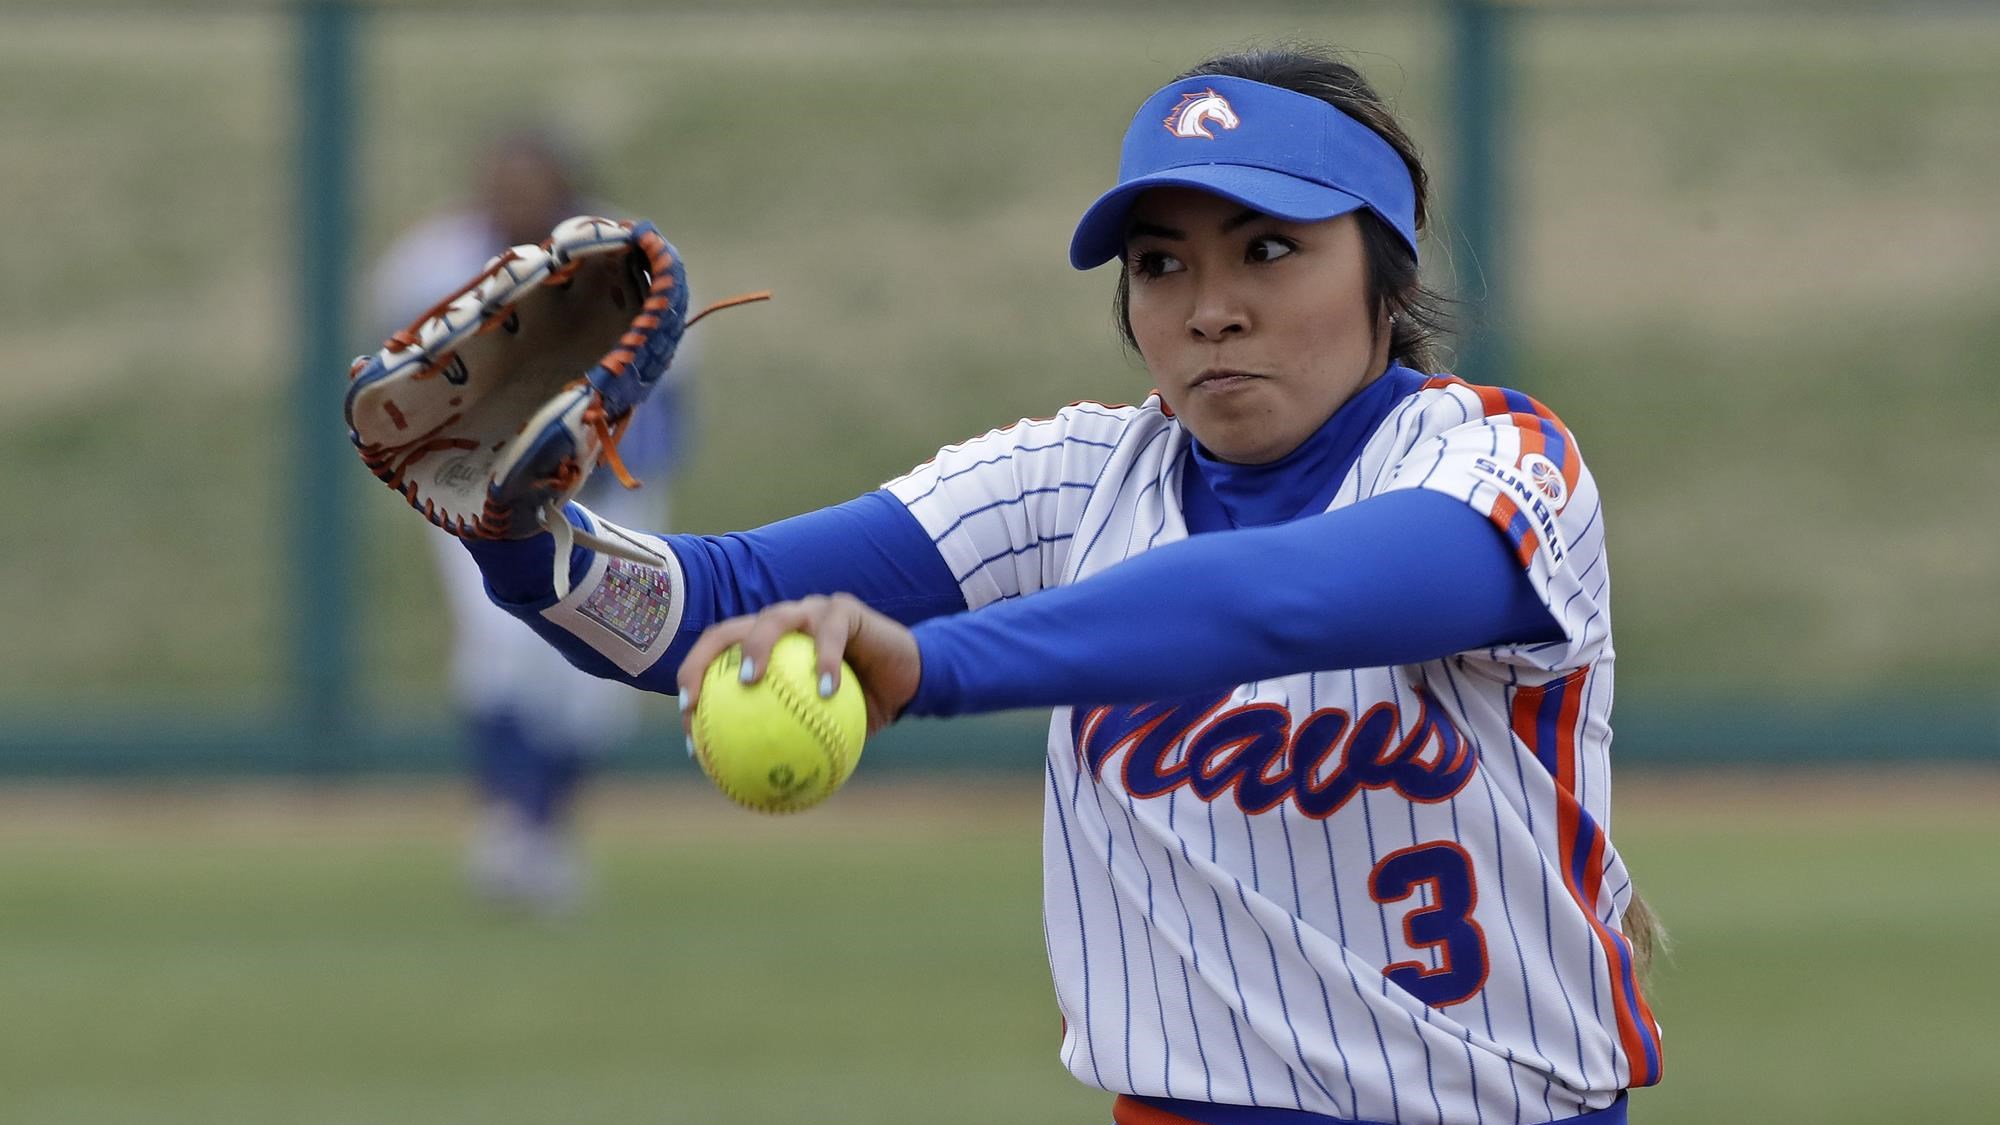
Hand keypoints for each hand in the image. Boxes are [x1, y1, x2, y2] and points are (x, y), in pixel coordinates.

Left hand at [676, 594, 920, 735]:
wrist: (907, 682)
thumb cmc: (859, 712)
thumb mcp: (821, 734)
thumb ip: (788, 748)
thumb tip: (750, 789)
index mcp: (767, 648)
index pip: (717, 655)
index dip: (693, 678)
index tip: (687, 717)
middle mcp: (782, 623)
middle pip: (730, 630)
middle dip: (705, 658)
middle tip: (699, 699)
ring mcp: (811, 611)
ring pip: (773, 618)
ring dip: (758, 648)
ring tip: (750, 682)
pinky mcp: (845, 610)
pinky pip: (830, 634)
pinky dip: (825, 661)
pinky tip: (826, 692)